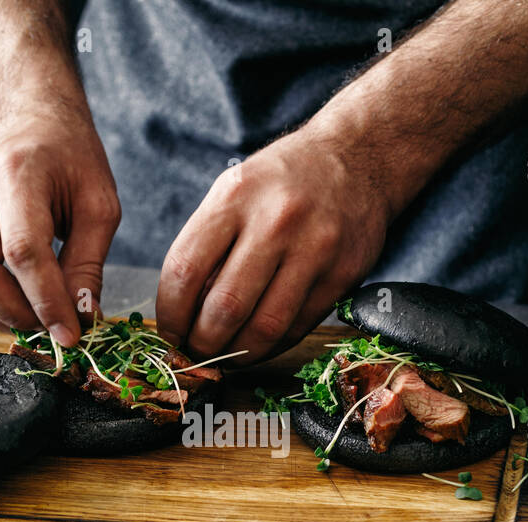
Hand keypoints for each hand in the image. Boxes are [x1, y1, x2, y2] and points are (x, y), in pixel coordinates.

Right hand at [0, 107, 120, 345]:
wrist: (31, 121)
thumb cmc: (72, 159)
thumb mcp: (99, 205)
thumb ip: (89, 263)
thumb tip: (81, 318)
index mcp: (17, 173)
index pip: (23, 251)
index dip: (46, 301)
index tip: (70, 334)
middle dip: (18, 314)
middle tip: (53, 328)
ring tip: (37, 319)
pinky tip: (16, 305)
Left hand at [155, 126, 389, 363]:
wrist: (357, 159)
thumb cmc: (284, 180)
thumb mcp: (235, 190)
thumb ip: (207, 243)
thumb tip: (183, 311)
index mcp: (236, 196)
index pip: (185, 271)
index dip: (170, 315)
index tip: (169, 332)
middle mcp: (275, 222)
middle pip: (225, 308)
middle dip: (202, 344)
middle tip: (197, 352)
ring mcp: (314, 250)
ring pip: (264, 328)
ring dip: (237, 354)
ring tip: (226, 356)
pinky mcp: (342, 275)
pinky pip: (297, 328)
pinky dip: (271, 347)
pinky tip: (257, 345)